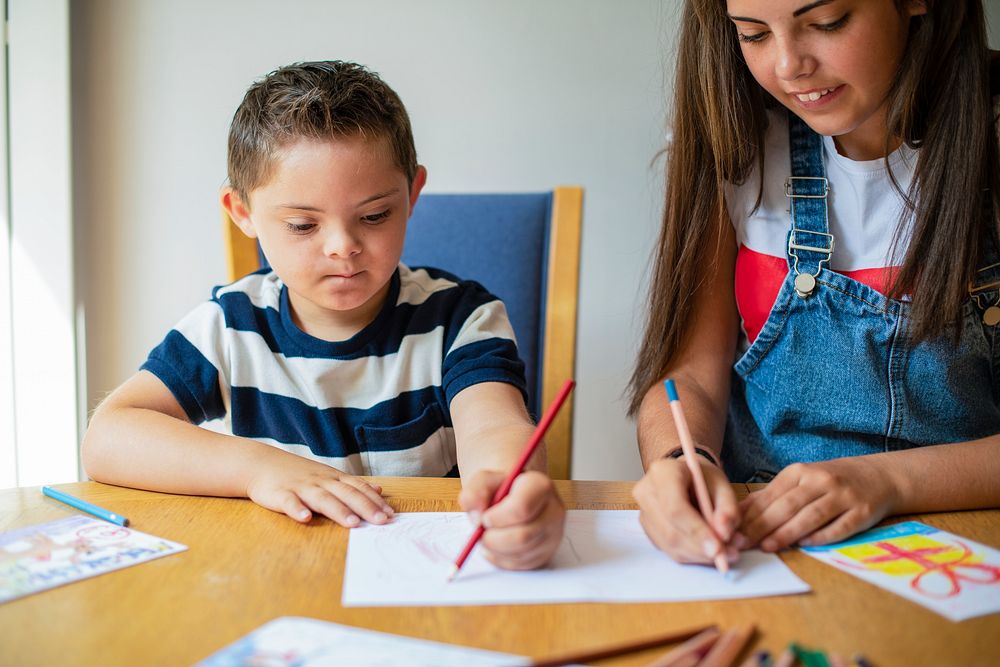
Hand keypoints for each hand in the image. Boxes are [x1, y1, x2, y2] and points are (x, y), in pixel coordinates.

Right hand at [245, 449, 393, 526]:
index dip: (374, 501)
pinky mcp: (280, 494)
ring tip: (353, 523)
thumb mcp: (329, 476)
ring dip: (338, 510)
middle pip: (346, 494)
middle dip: (365, 507)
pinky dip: (297, 509)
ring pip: (322, 499)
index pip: (358, 489)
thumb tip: (379, 489)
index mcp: (333, 478)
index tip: (390, 514)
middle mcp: (321, 481)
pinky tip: (305, 518)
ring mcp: (301, 487)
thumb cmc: (299, 474)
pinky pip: (289, 502)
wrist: (261, 464)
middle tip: (381, 521)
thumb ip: (353, 485)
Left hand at [458, 470, 565, 569]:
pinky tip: (495, 546)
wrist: (513, 494)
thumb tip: (477, 515)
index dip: (497, 518)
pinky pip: (522, 565)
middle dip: (494, 539)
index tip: (485, 518)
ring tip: (486, 537)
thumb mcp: (482, 480)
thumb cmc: (499, 487)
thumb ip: (475, 493)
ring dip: (496, 550)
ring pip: (521, 554)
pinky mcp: (547, 552)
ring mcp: (553, 534)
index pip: (522, 508)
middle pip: (523, 536)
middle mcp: (553, 510)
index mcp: (539, 486)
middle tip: (481, 533)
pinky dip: (501, 559)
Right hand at [632, 455, 738, 564]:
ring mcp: (644, 513)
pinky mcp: (648, 530)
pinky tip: (709, 551)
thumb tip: (724, 534)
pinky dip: (693, 555)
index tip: (718, 547)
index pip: (675, 508)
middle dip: (701, 549)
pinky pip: (670, 550)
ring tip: (725, 553)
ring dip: (699, 555)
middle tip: (728, 555)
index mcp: (663, 473)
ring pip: (671, 545)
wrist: (687, 477)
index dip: (696, 531)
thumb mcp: (723, 485)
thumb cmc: (703, 478)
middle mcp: (646, 493)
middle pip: (671, 532)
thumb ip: (728, 509)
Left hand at [735, 457, 900, 551]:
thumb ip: (772, 496)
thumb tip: (738, 513)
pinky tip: (804, 545)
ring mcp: (843, 496)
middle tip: (741, 543)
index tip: (730, 530)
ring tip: (767, 546)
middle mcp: (821, 481)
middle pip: (787, 505)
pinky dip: (821, 536)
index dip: (750, 514)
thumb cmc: (830, 481)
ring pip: (811, 515)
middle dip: (761, 525)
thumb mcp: (800, 480)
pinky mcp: (862, 512)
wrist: (878, 476)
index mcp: (800, 472)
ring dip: (787, 532)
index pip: (771, 495)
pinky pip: (839, 526)